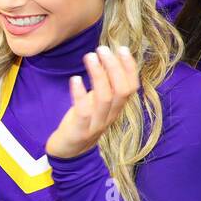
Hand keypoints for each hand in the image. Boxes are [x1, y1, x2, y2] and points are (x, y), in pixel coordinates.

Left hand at [44, 45, 137, 159]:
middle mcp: (110, 116)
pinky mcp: (79, 130)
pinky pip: (84, 111)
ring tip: (90, 56)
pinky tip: (75, 79)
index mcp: (117, 108)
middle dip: (114, 67)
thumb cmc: (83, 121)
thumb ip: (104, 85)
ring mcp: (96, 124)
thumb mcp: (96, 103)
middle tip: (103, 49)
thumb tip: (108, 59)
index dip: (129, 68)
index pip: (131, 87)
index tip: (123, 48)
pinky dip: (80, 94)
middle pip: (120, 90)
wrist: (69, 152)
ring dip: (98, 75)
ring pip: (104, 98)